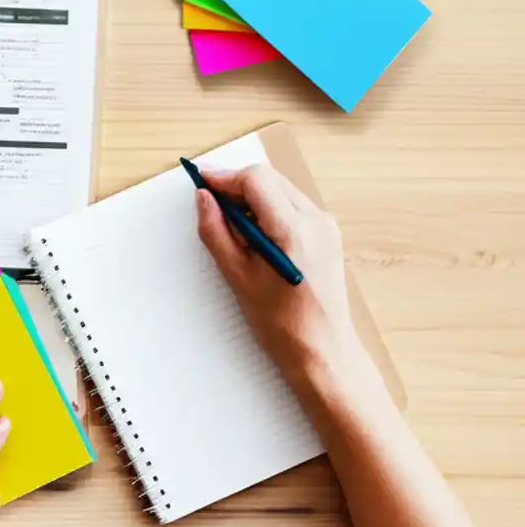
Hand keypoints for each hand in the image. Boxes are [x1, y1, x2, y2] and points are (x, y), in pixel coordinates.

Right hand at [194, 164, 388, 405]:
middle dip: (236, 186)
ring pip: (280, 190)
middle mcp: (316, 221)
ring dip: (251, 198)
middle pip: (269, 180)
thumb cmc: (280, 323)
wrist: (322, 349)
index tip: (199, 181)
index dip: (224, 177)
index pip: (256, 180)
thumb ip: (216, 232)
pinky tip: (254, 236)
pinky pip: (291, 206)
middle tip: (209, 204)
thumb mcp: (237, 277)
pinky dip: (268, 210)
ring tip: (232, 228)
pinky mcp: (327, 234)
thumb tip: (203, 198)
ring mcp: (326, 226)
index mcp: (294, 231)